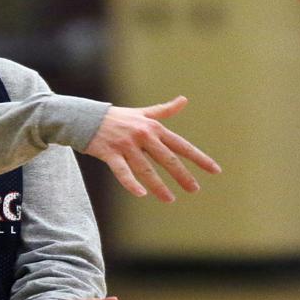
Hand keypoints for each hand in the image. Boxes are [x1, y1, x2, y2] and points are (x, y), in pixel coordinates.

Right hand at [81, 96, 222, 202]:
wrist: (85, 117)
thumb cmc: (117, 117)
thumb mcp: (142, 113)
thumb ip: (164, 110)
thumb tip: (184, 100)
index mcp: (153, 127)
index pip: (181, 145)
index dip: (199, 158)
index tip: (215, 170)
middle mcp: (143, 135)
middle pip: (167, 158)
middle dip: (182, 175)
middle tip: (194, 189)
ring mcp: (126, 145)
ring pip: (145, 169)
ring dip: (158, 185)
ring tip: (170, 199)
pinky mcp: (110, 153)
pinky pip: (122, 171)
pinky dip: (131, 183)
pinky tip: (141, 194)